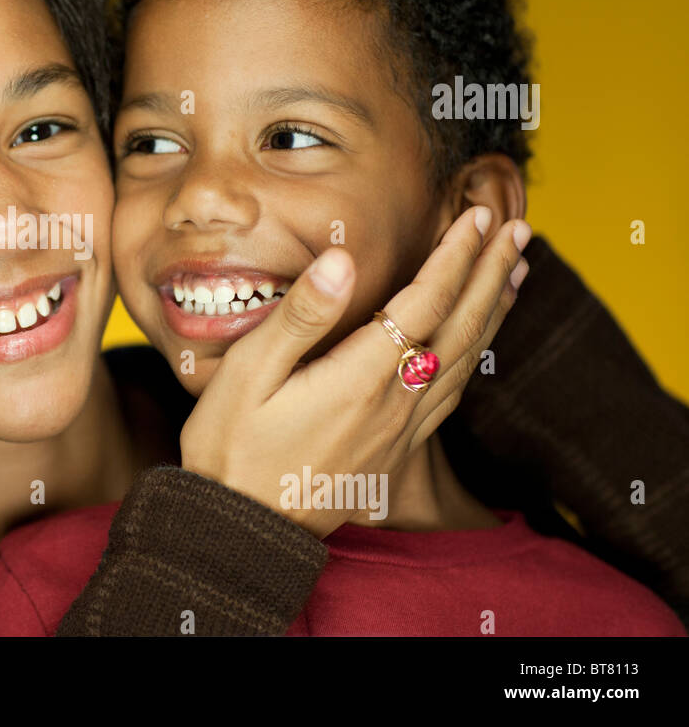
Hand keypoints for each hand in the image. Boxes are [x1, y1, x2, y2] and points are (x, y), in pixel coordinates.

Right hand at [179, 206, 530, 537]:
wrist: (242, 527)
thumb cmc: (231, 446)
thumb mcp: (247, 374)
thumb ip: (300, 317)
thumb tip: (342, 261)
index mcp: (359, 377)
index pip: (423, 303)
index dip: (454, 257)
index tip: (475, 218)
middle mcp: (393, 403)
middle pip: (458, 328)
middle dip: (488, 275)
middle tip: (513, 232)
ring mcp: (399, 431)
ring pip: (463, 361)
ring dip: (491, 313)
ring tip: (512, 274)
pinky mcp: (396, 451)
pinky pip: (450, 394)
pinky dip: (472, 356)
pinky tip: (474, 343)